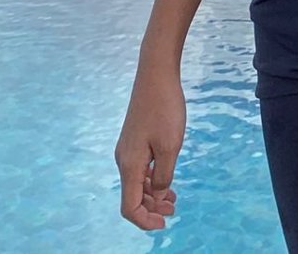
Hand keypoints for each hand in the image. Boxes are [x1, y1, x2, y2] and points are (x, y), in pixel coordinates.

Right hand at [115, 62, 185, 230]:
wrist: (156, 74)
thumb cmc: (164, 108)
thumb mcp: (170, 146)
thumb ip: (163, 176)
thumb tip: (157, 192)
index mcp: (129, 165)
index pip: (130, 207)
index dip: (145, 221)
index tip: (165, 223)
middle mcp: (124, 159)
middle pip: (132, 197)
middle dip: (151, 208)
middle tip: (174, 209)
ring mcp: (128, 148)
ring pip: (136, 182)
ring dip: (153, 194)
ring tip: (173, 198)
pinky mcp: (134, 138)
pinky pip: (139, 167)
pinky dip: (151, 178)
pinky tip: (166, 176)